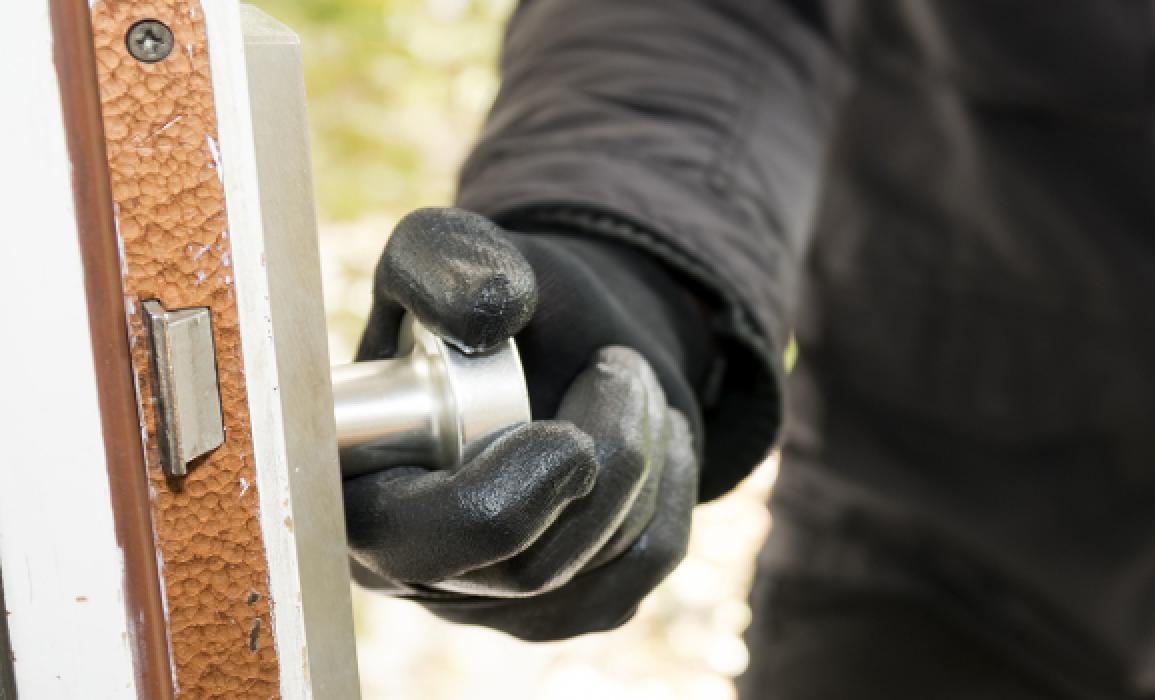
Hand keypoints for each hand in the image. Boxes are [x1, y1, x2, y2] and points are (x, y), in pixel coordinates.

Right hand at [345, 207, 708, 638]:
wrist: (560, 336)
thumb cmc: (490, 301)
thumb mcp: (451, 251)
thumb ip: (442, 261)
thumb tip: (488, 316)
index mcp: (360, 492)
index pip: (414, 541)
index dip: (497, 499)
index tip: (567, 433)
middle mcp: (414, 566)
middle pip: (523, 570)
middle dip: (603, 467)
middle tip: (624, 373)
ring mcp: (490, 601)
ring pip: (593, 570)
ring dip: (641, 459)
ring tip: (630, 378)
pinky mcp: (562, 608)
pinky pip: (638, 573)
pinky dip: (668, 493)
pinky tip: (659, 435)